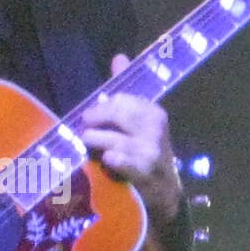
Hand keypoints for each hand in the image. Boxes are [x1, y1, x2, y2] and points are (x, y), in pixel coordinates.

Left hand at [80, 54, 182, 222]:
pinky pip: (119, 160)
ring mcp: (149, 151)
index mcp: (153, 113)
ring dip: (96, 140)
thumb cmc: (146, 152)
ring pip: (112, 139)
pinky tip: (106, 160)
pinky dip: (110, 159)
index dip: (102, 107)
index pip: (121, 99)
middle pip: (116, 114)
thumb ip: (126, 91)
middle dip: (96, 119)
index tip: (90, 116)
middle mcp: (154, 129)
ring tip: (89, 143)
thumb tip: (119, 57)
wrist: (164, 193)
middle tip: (85, 126)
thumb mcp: (140, 121)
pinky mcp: (143, 172)